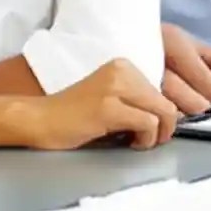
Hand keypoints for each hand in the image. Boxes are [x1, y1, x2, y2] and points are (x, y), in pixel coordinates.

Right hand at [26, 59, 178, 150]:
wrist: (38, 120)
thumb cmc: (74, 115)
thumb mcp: (112, 97)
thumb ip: (138, 99)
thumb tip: (171, 114)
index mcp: (124, 66)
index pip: (164, 89)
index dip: (165, 113)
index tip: (155, 128)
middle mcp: (122, 70)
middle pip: (168, 100)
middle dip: (166, 125)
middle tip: (149, 140)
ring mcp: (115, 87)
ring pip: (163, 111)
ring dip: (157, 134)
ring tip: (139, 142)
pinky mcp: (108, 107)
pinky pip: (148, 123)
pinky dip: (146, 139)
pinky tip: (131, 144)